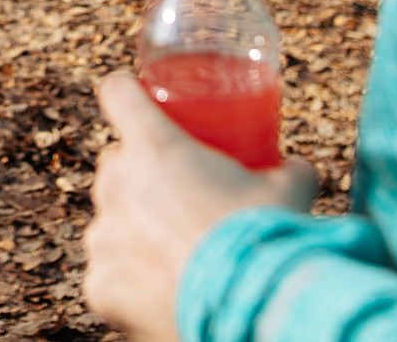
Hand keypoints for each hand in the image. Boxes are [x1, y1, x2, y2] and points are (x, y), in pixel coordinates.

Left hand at [83, 71, 318, 341]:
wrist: (250, 305)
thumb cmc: (264, 236)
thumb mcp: (287, 190)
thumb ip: (289, 169)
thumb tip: (297, 168)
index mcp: (154, 145)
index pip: (116, 91)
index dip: (127, 95)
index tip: (138, 104)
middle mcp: (117, 183)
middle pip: (116, 163)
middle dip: (140, 175)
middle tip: (179, 194)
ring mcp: (104, 235)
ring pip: (111, 219)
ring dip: (135, 228)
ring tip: (173, 248)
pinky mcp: (99, 283)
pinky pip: (108, 273)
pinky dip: (130, 280)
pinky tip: (161, 285)